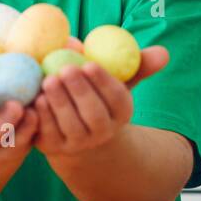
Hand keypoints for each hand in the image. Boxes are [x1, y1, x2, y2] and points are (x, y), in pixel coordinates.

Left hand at [32, 46, 168, 157]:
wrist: (80, 139)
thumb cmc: (100, 100)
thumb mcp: (119, 83)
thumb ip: (137, 65)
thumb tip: (163, 53)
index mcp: (121, 112)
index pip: (116, 98)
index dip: (103, 82)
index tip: (89, 64)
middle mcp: (102, 132)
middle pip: (93, 113)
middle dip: (79, 91)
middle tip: (65, 69)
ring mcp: (77, 143)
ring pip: (69, 125)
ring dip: (59, 103)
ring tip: (48, 80)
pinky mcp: (52, 148)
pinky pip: (47, 133)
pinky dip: (42, 116)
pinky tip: (37, 98)